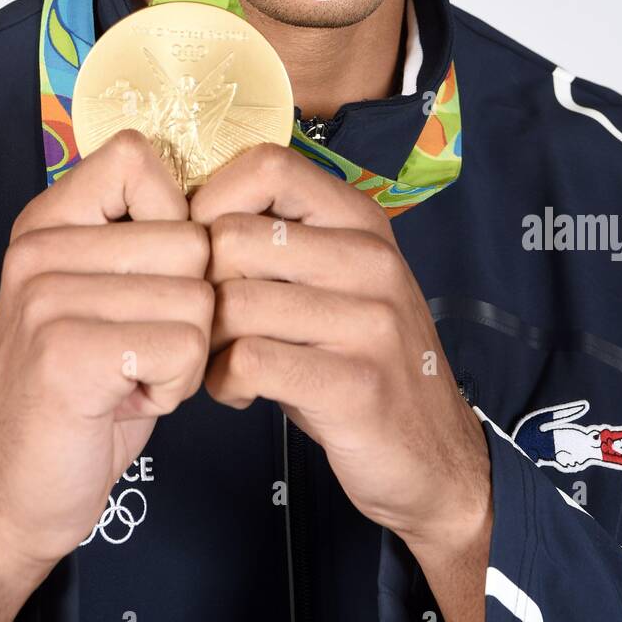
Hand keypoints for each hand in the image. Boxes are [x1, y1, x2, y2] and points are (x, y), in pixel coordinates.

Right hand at [0, 130, 212, 621]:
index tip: (152, 275)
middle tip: (140, 347)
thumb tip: (221, 202)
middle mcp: (39, 249)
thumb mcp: (105, 294)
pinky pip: (183, 347)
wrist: (20, 491)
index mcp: (47, 221)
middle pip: (190, 239)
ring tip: (132, 374)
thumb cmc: (84, 390)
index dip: (175, 216)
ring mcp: (46, 298)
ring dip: (185, 352)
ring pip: (197, 297)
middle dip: (190, 305)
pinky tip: (128, 400)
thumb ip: (143, 239)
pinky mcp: (66, 352)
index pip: (136, 156)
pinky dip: (174, 386)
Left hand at [189, 145, 491, 616]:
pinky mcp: (356, 385)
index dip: (211, 198)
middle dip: (200, 285)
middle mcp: (371, 260)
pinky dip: (224, 382)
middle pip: (231, 237)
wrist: (434, 456)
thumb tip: (187, 208)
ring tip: (224, 360)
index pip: (267, 165)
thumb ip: (283, 236)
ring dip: (208, 341)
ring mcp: (369, 321)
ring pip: (233, 302)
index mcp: (361, 220)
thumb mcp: (338, 278)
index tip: (202, 246)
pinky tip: (240, 392)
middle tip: (211, 321)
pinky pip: (248, 361)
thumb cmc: (360, 359)